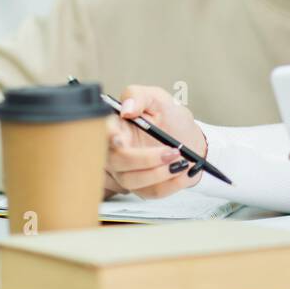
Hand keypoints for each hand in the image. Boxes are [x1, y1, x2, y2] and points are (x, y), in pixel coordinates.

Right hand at [104, 84, 208, 199]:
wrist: (191, 141)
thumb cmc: (171, 118)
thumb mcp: (159, 99)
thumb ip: (140, 96)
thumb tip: (126, 108)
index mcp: (116, 126)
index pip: (99, 132)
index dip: (105, 138)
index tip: (120, 140)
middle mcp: (116, 150)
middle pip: (114, 160)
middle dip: (144, 159)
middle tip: (172, 151)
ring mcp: (126, 171)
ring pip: (129, 180)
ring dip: (157, 173)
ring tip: (180, 161)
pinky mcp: (141, 187)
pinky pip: (149, 192)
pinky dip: (169, 184)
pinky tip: (182, 172)